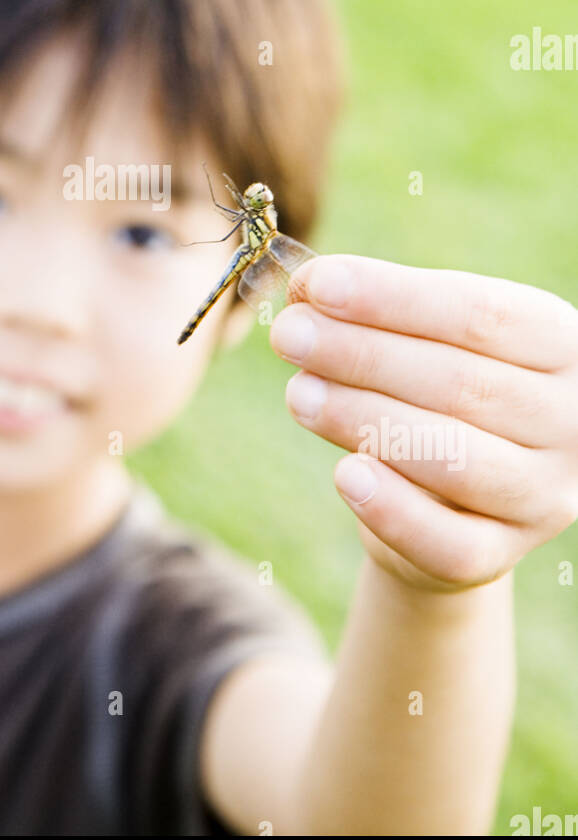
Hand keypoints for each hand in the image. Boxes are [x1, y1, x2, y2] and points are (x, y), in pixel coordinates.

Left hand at [269, 255, 577, 592]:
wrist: (454, 492)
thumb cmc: (440, 390)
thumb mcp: (426, 339)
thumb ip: (379, 314)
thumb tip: (306, 291)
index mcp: (563, 345)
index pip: (480, 314)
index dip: (392, 298)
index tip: (316, 284)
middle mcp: (571, 421)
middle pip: (462, 384)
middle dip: (362, 354)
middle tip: (290, 335)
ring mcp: (545, 495)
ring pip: (455, 459)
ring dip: (365, 420)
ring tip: (298, 392)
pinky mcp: (502, 555)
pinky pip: (449, 543)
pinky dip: (394, 511)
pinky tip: (344, 475)